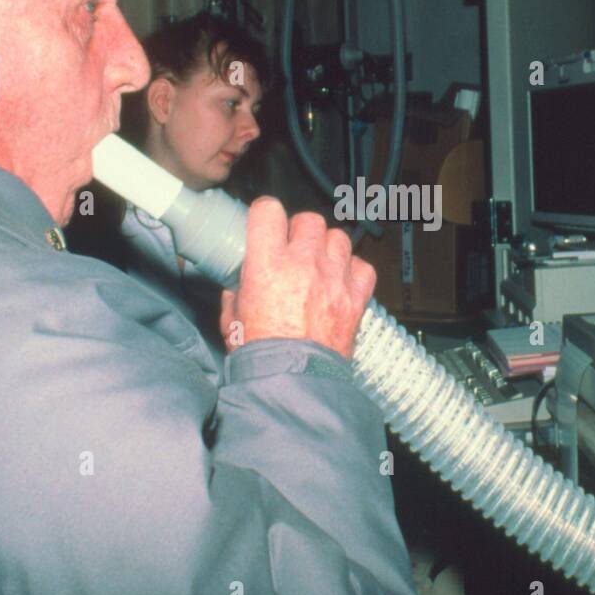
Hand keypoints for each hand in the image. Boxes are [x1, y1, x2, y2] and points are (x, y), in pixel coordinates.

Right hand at [220, 197, 375, 358]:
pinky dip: (353, 271)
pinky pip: (362, 267)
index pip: (269, 211)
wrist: (293, 383)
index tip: (266, 224)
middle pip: (309, 220)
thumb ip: (236, 292)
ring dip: (328, 248)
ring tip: (319, 265)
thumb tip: (238, 284)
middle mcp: (304, 264)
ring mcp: (334, 278)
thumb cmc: (261, 355)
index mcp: (268, 264)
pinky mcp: (355, 297)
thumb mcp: (232, 318)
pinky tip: (341, 281)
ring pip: (338, 238)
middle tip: (293, 250)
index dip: (266, 215)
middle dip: (300, 232)